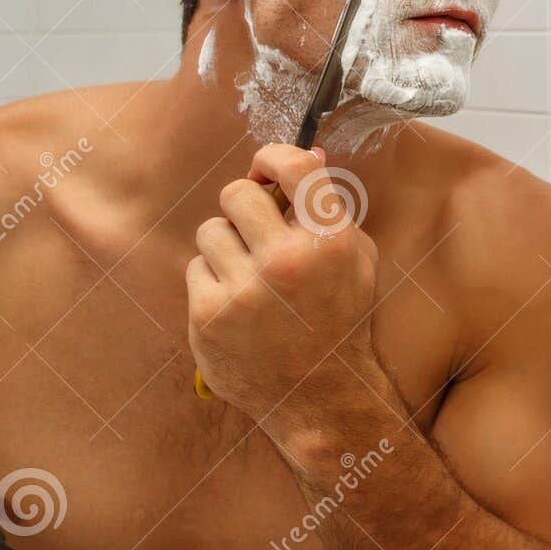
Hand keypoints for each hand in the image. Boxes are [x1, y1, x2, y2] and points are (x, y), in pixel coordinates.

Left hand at [186, 144, 381, 438]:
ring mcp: (244, 291)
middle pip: (237, 192)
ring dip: (225, 246)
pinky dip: (212, 282)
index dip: (272, 156)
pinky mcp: (209, 316)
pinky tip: (236, 306)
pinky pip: (196, 269)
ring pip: (211, 231)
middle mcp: (286, 262)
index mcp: (330, 242)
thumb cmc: (339, 320)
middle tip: (254, 229)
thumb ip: (329, 206)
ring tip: (247, 275)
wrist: (320, 397)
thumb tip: (311, 152)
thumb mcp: (355, 259)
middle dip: (243, 206)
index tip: (265, 169)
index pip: (294, 166)